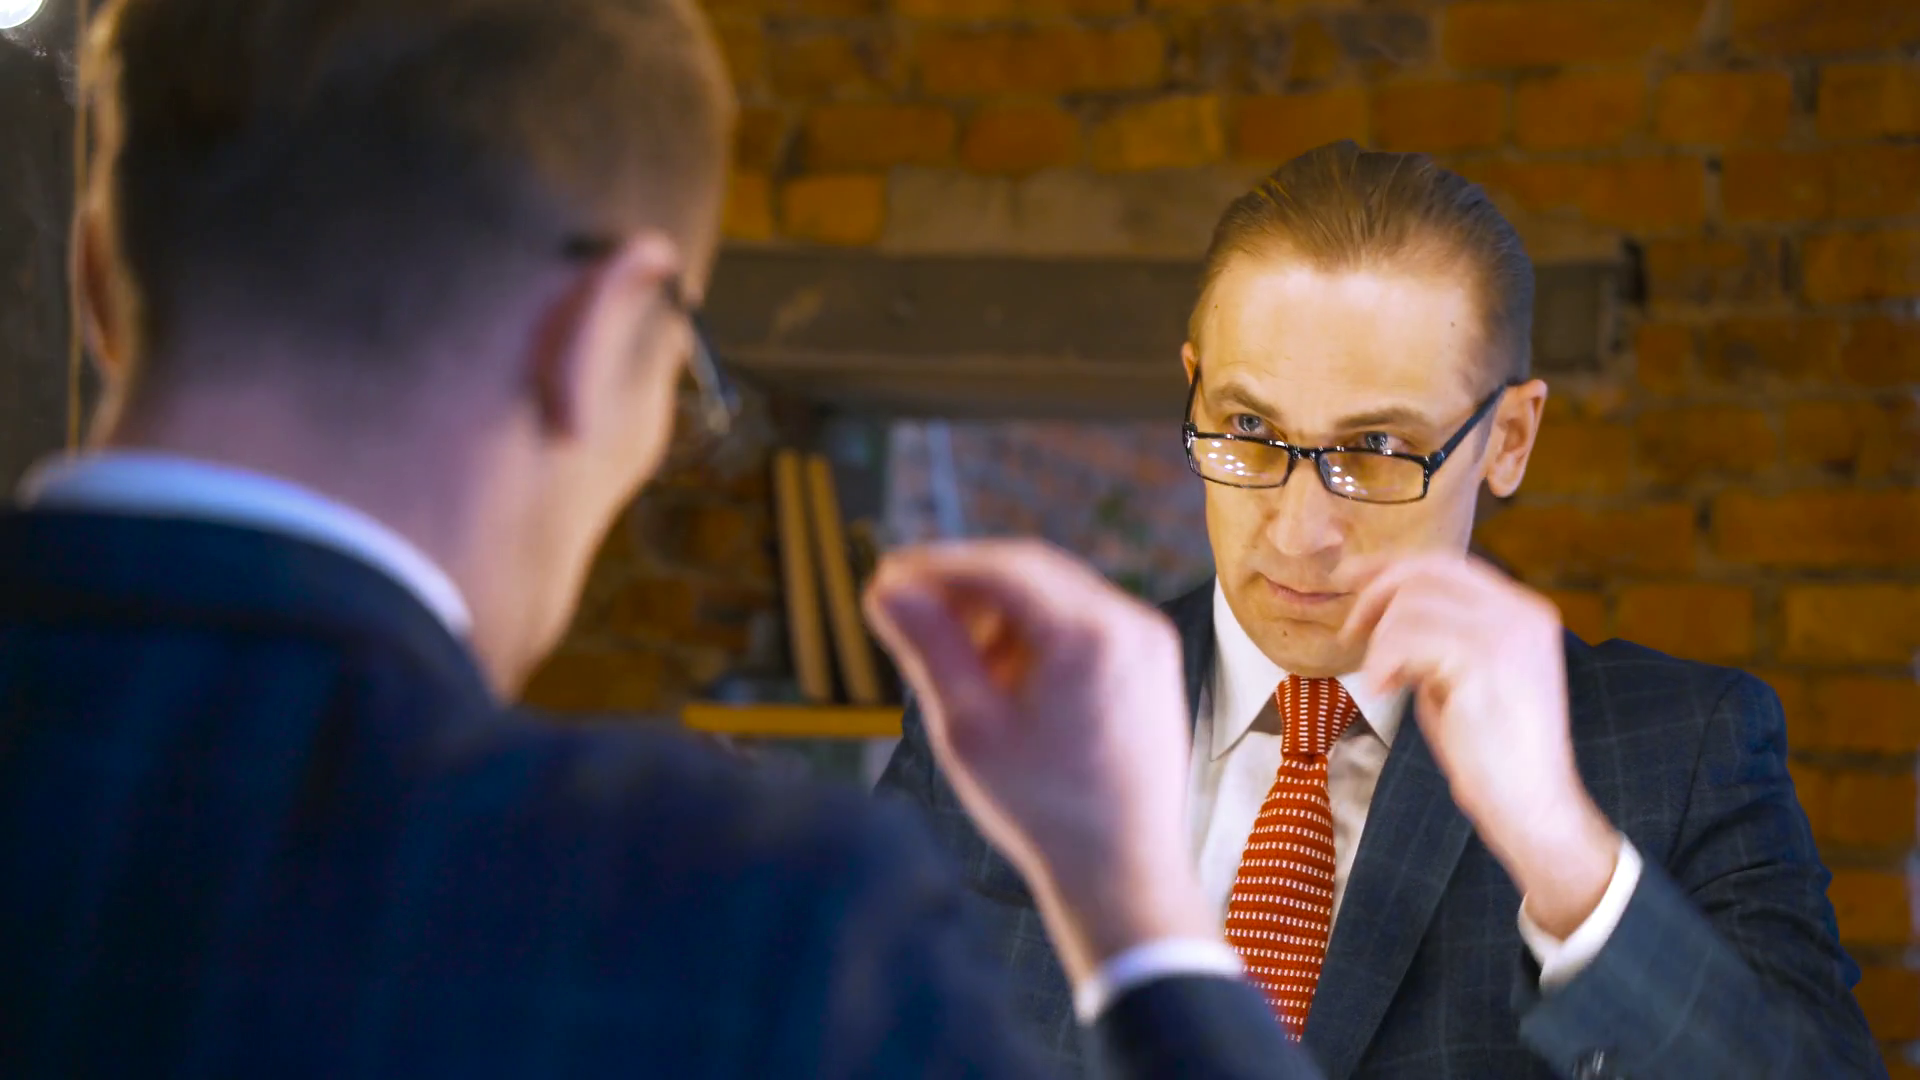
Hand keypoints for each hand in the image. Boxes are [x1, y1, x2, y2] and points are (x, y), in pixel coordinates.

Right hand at [863, 539, 1215, 983]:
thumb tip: (886, 590)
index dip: (936, 565)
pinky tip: (1004, 677)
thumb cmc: (1046, 811)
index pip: (1001, 566)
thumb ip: (928, 648)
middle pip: (1031, 570)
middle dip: (966, 585)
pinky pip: (1084, 620)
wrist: (1124, 871)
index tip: (887, 577)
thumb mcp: (969, 728)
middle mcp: (1131, 623)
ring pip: (1057, 592)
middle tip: (909, 610)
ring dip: (1000, 609)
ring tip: (959, 663)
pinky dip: (1037, 631)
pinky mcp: (1151, 661)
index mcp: (1090, 635)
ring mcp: (1148, 640)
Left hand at [1337, 553, 1617, 937]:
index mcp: (1522, 612)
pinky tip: (1386, 689)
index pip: (1448, 564)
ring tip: (1385, 682)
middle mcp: (1521, 613)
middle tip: (1349, 632)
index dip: (1392, 566)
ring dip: (1380, 642)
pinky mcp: (1485, 661)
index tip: (1351, 576)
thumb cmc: (1489, 751)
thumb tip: (1385, 611)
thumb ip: (1436, 638)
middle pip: (1427, 570)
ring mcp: (1507, 634)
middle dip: (1375, 594)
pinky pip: (1407, 638)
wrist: (1531, 805)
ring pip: (1411, 604)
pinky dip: (1383, 661)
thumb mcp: (1460, 676)